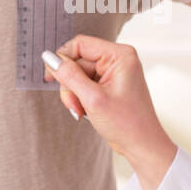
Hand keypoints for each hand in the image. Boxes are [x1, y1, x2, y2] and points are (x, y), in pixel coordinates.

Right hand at [42, 36, 176, 189]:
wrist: (142, 145)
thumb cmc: (126, 123)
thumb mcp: (92, 98)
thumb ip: (68, 75)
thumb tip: (48, 57)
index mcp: (120, 55)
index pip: (80, 44)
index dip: (62, 59)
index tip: (51, 78)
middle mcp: (117, 59)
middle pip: (77, 62)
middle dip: (70, 85)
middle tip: (73, 106)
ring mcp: (113, 72)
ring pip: (78, 75)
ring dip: (74, 95)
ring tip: (81, 112)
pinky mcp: (109, 84)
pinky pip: (85, 84)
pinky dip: (81, 98)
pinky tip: (86, 111)